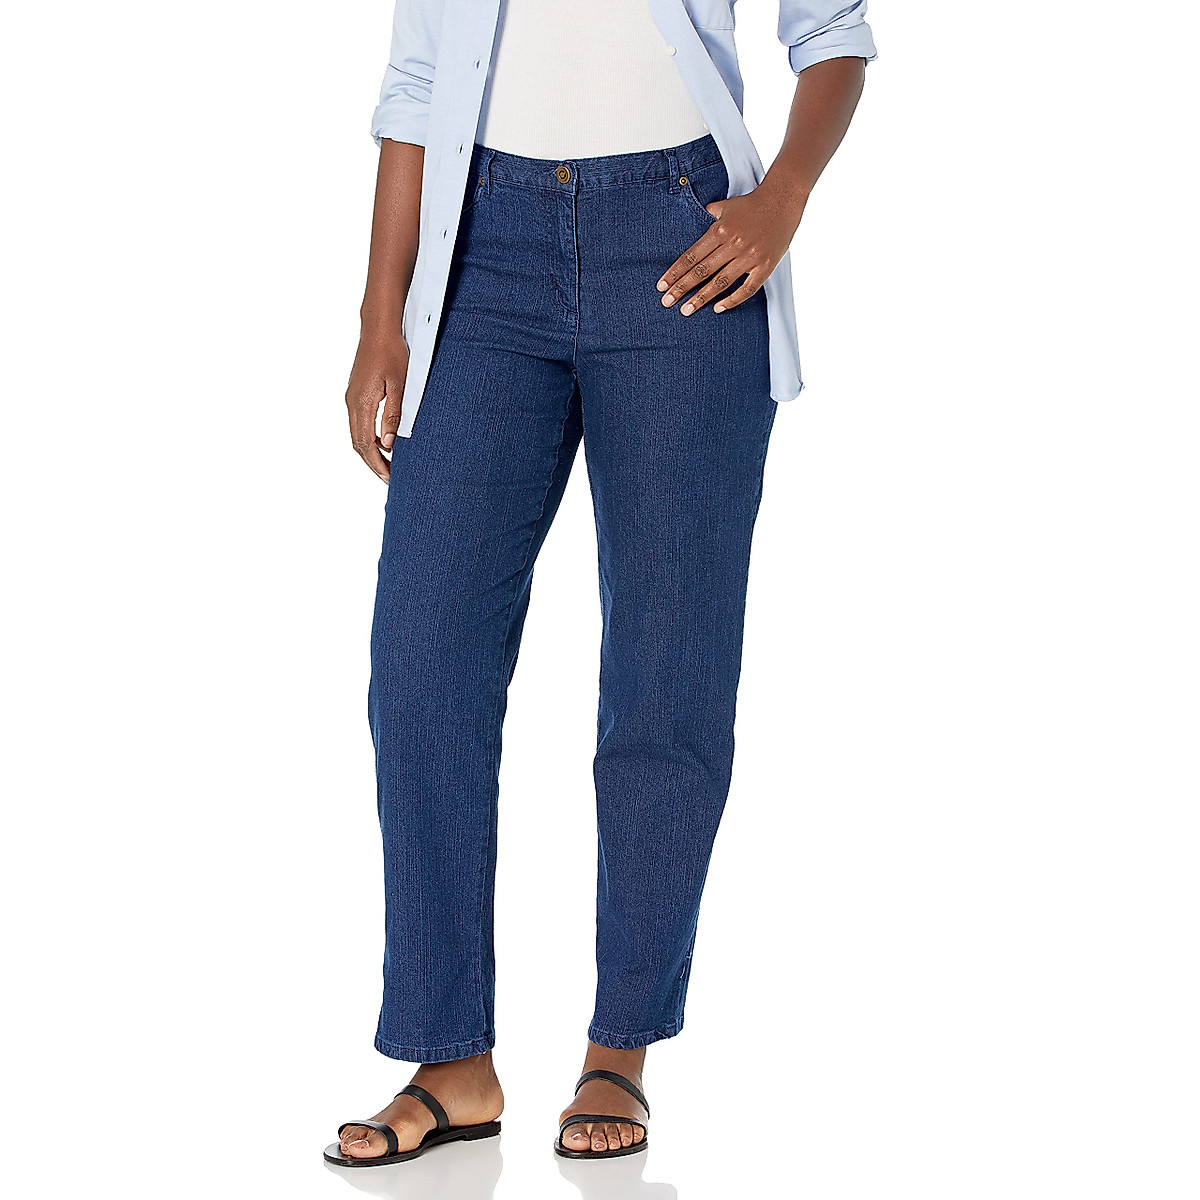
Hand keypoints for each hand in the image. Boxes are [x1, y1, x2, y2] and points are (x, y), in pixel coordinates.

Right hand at [345, 323, 409, 482]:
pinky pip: (358, 423)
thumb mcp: (400, 385)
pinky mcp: (355, 393)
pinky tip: (381, 444)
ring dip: (370, 452)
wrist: (378, 328)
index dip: (377, 464)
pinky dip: (367, 439)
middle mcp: (352, 402)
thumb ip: (394, 416)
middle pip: (358, 444)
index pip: (365, 444)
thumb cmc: (393, 352)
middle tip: (389, 479)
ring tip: (387, 466)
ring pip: (357, 435)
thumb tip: (387, 444)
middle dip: (373, 463)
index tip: (389, 478)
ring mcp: (351, 398)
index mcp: (362, 403)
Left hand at [656, 179, 807, 314]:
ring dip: (701, 298)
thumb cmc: (752, 204)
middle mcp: (733, 245)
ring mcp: (749, 257)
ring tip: (686, 310)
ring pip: (720, 282)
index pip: (691, 256)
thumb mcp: (725, 206)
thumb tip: (697, 218)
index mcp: (720, 231)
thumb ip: (708, 214)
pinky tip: (718, 308)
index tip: (662, 285)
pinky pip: (747, 288)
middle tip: (666, 302)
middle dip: (681, 288)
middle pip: (702, 271)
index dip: (675, 272)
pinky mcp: (765, 266)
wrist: (783, 200)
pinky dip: (732, 300)